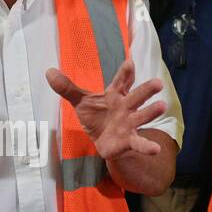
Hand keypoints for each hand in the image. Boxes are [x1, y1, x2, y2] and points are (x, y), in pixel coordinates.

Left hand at [46, 59, 165, 159]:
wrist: (104, 141)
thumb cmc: (97, 116)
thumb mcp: (81, 101)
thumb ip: (67, 88)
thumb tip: (48, 71)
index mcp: (115, 94)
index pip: (122, 81)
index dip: (125, 73)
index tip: (129, 63)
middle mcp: (126, 107)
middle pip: (137, 96)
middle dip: (147, 90)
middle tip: (159, 83)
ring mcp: (130, 123)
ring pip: (142, 116)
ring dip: (152, 112)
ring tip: (162, 106)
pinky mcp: (129, 141)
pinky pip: (140, 143)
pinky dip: (147, 146)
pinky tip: (155, 149)